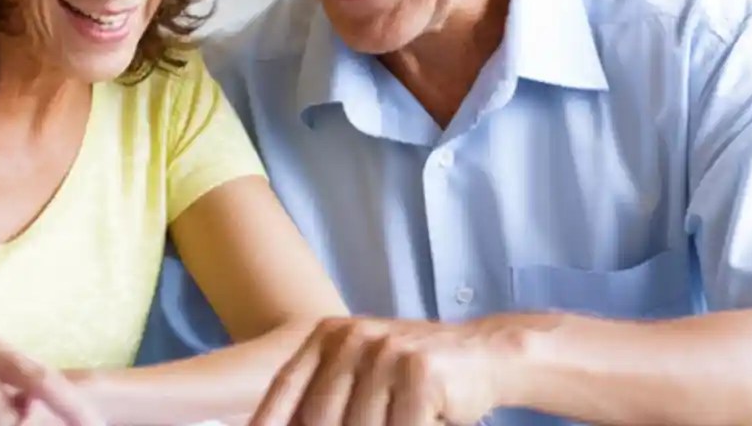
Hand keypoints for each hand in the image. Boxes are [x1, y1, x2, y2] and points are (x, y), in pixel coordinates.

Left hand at [250, 316, 524, 425]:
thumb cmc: (413, 374)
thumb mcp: (361, 371)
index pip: (287, 386)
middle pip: (320, 416)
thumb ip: (323, 395)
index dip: (268, 420)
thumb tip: (276, 425)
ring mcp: (386, 353)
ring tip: (392, 419)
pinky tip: (418, 421)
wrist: (483, 354)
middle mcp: (353, 338)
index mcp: (330, 334)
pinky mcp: (420, 373)